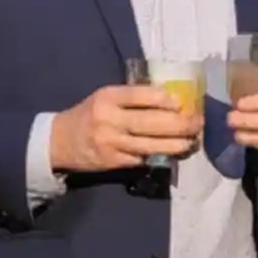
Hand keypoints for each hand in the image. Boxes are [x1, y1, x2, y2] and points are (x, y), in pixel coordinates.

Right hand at [50, 85, 202, 170]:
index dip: (165, 99)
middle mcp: (109, 119)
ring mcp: (111, 143)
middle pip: (151, 122)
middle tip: (197, 123)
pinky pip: (141, 158)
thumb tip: (170, 97)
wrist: (59, 141)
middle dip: (179, 124)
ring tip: (192, 141)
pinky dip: (159, 156)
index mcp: (108, 97)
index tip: (183, 102)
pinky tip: (174, 153)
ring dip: (175, 144)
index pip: (140, 95)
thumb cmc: (89, 114)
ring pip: (150, 145)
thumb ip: (132, 97)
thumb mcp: (105, 97)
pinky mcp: (112, 162)